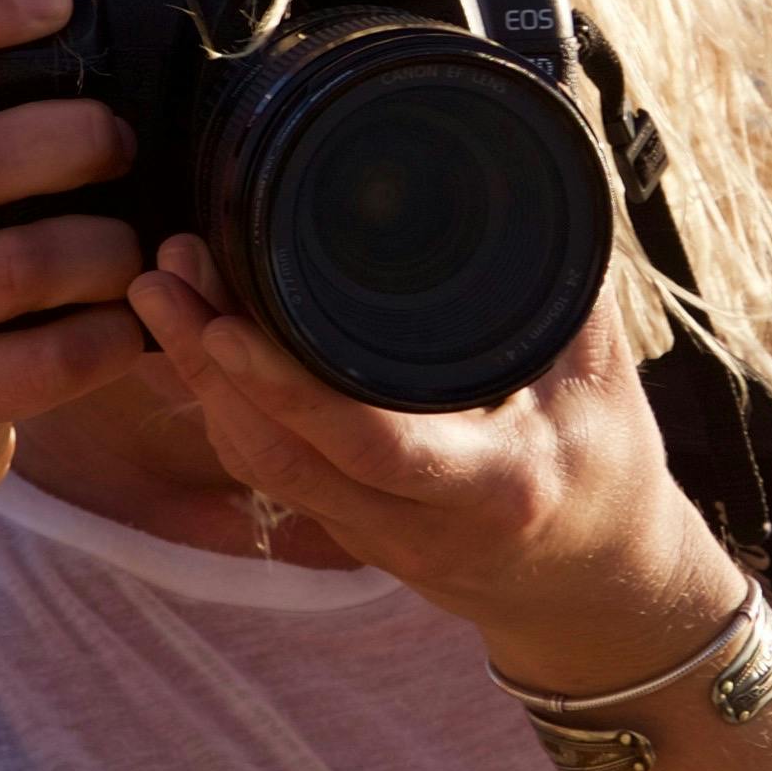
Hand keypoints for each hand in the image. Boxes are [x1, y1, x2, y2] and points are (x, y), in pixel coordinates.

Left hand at [128, 236, 741, 687]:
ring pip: (262, 467)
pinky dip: (227, 408)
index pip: (371, 444)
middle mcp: (419, 523)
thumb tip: (540, 179)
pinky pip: (270, 473)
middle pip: (283, 456)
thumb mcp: (604, 378)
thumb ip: (565, 286)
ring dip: (202, 382)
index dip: (286, 389)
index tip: (226, 322)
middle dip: (210, 368)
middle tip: (164, 274)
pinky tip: (199, 344)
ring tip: (166, 289)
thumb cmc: (608, 469)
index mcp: (492, 484)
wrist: (595, 591)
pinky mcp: (346, 533)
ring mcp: (373, 538)